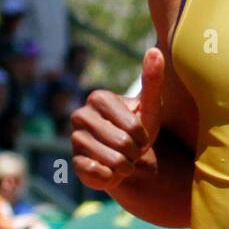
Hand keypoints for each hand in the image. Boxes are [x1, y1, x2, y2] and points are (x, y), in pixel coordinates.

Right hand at [71, 47, 164, 191]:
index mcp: (98, 98)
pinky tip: (110, 170)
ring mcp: (74, 139)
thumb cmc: (140, 128)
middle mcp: (80, 115)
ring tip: (123, 158)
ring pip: (112, 160)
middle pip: (122, 144)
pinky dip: (112, 176)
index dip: (142, 136)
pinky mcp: (74, 163)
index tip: (140, 134)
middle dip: (135, 152)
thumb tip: (155, 51)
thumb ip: (153, 80)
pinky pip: (98, 173)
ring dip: (126, 165)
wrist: (128, 157)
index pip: (132, 125)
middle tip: (132, 149)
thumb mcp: (150, 105)